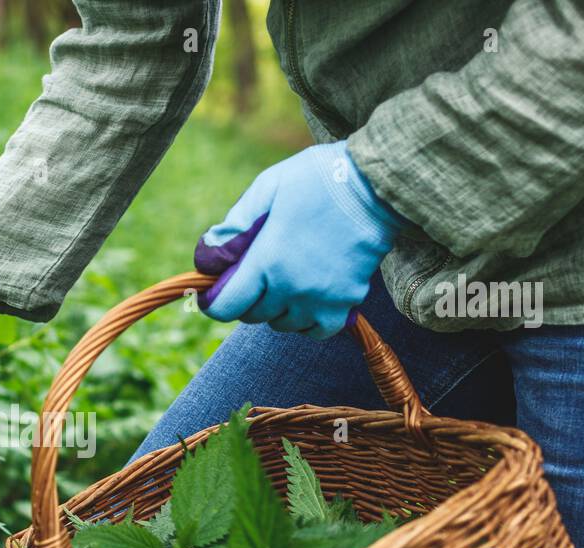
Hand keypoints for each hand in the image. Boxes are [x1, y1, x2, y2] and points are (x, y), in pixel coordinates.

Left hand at [194, 141, 402, 339]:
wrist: (376, 185)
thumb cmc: (317, 180)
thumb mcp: (267, 188)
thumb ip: (234, 226)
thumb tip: (206, 260)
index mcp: (268, 260)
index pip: (226, 306)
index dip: (213, 302)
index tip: (214, 292)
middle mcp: (293, 287)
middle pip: (252, 315)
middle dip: (247, 296)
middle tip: (257, 270)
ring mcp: (322, 298)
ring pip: (282, 324)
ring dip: (276, 308)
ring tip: (286, 277)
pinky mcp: (346, 302)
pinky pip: (316, 331)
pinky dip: (306, 320)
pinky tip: (308, 295)